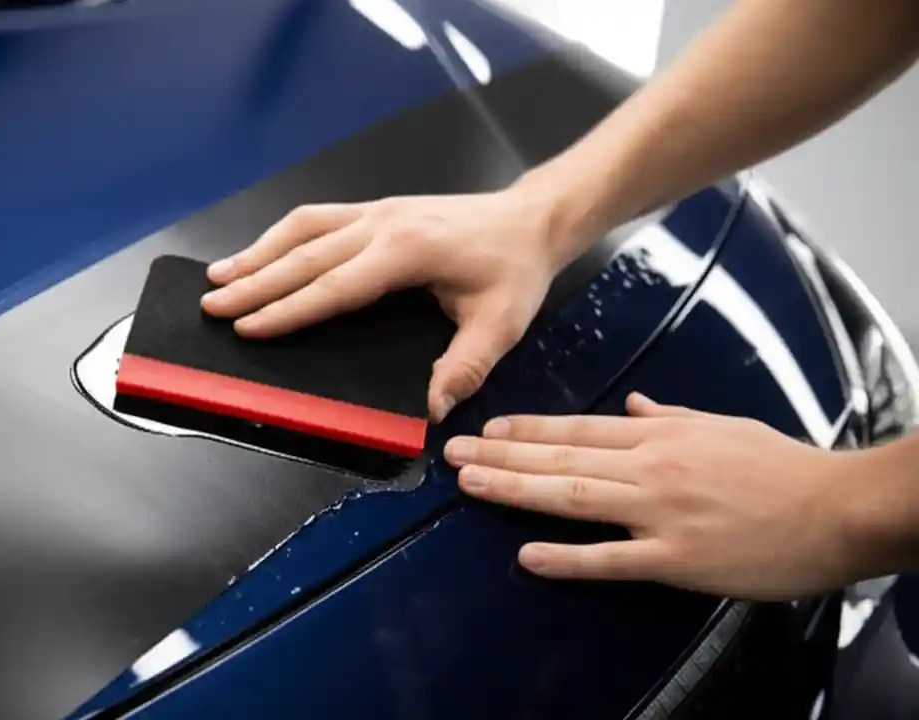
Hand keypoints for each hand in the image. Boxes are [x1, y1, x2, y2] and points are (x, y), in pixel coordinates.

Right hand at [201, 189, 585, 421]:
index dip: (289, 309)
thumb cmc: (515, 270)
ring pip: (301, 229)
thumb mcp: (501, 324)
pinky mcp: (375, 209)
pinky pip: (315, 220)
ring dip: (257, 252)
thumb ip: (463, 367)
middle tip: (211, 305)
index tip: (248, 327)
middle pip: (304, 255)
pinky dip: (279, 237)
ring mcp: (375, 211)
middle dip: (254, 282)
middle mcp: (381, 224)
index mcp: (407, 252)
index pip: (335, 286)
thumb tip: (431, 410)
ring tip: (217, 277)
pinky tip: (258, 254)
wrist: (530, 218)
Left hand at [443, 392, 865, 599]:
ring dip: (516, 490)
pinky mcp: (677, 556)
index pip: (578, 429)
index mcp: (660, 436)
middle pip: (561, 459)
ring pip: (573, 497)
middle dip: (501, 455)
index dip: (527, 429)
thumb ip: (670, 417)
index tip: (488, 428)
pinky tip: (529, 556)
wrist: (837, 508)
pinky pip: (612, 559)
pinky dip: (568, 557)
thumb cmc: (784, 468)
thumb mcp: (723, 426)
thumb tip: (631, 405)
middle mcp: (651, 468)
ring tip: (471, 485)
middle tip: (454, 454)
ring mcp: (661, 512)